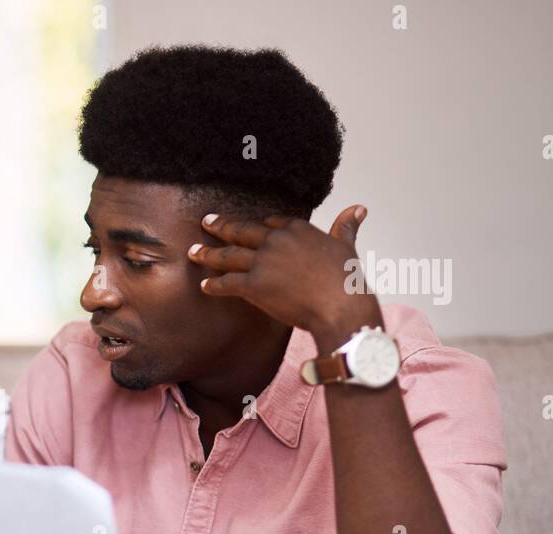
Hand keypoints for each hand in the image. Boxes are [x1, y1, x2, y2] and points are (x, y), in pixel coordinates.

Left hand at [188, 205, 379, 345]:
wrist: (341, 306)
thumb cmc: (346, 279)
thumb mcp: (346, 246)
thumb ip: (346, 227)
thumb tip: (358, 208)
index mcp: (297, 228)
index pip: (271, 223)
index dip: (258, 226)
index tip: (248, 227)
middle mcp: (276, 241)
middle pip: (242, 231)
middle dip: (221, 226)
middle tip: (206, 222)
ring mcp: (263, 262)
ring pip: (228, 255)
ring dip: (208, 253)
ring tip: (193, 251)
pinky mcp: (254, 285)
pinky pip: (228, 283)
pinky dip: (214, 285)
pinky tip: (204, 286)